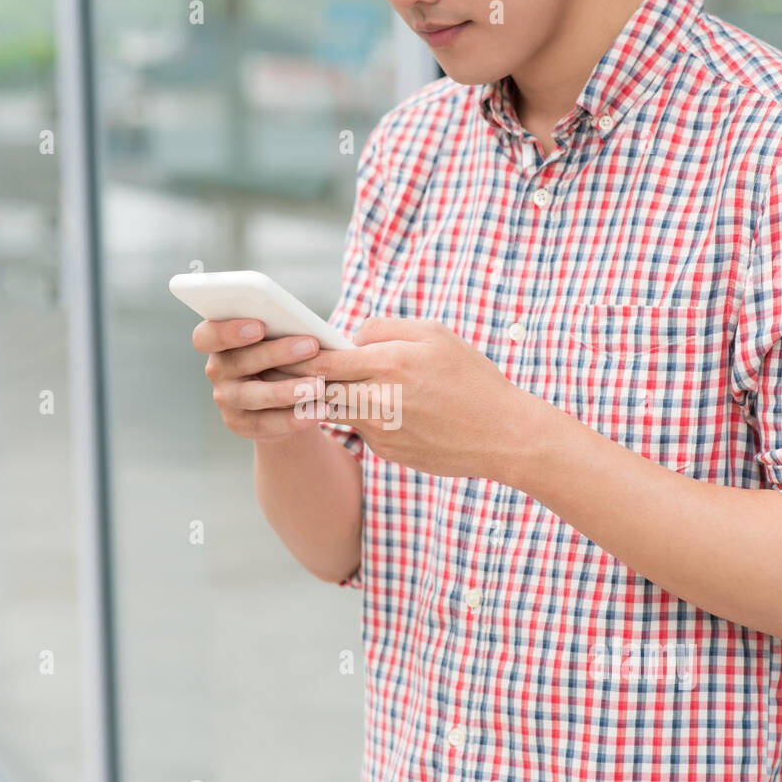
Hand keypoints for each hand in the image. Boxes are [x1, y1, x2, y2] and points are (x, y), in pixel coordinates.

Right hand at [192, 319, 327, 441]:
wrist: (284, 398)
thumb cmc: (284, 355)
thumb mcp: (281, 339)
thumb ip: (283, 330)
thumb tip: (308, 331)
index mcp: (219, 340)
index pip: (206, 336)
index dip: (229, 331)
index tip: (260, 326)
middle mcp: (217, 370)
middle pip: (237, 362)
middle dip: (276, 353)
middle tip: (311, 346)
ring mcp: (226, 399)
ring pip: (252, 395)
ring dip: (286, 391)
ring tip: (318, 386)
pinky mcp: (240, 424)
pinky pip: (266, 423)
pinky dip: (294, 418)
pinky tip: (318, 411)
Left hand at [278, 317, 536, 477]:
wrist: (504, 435)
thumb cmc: (472, 378)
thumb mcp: (435, 336)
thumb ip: (385, 330)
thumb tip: (348, 337)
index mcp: (391, 364)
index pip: (325, 360)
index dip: (298, 356)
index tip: (281, 349)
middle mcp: (379, 400)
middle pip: (320, 389)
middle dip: (298, 380)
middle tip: (277, 370)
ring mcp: (380, 431)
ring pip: (338, 409)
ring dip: (330, 398)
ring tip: (327, 383)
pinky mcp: (387, 451)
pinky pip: (364, 428)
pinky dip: (365, 417)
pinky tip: (388, 411)